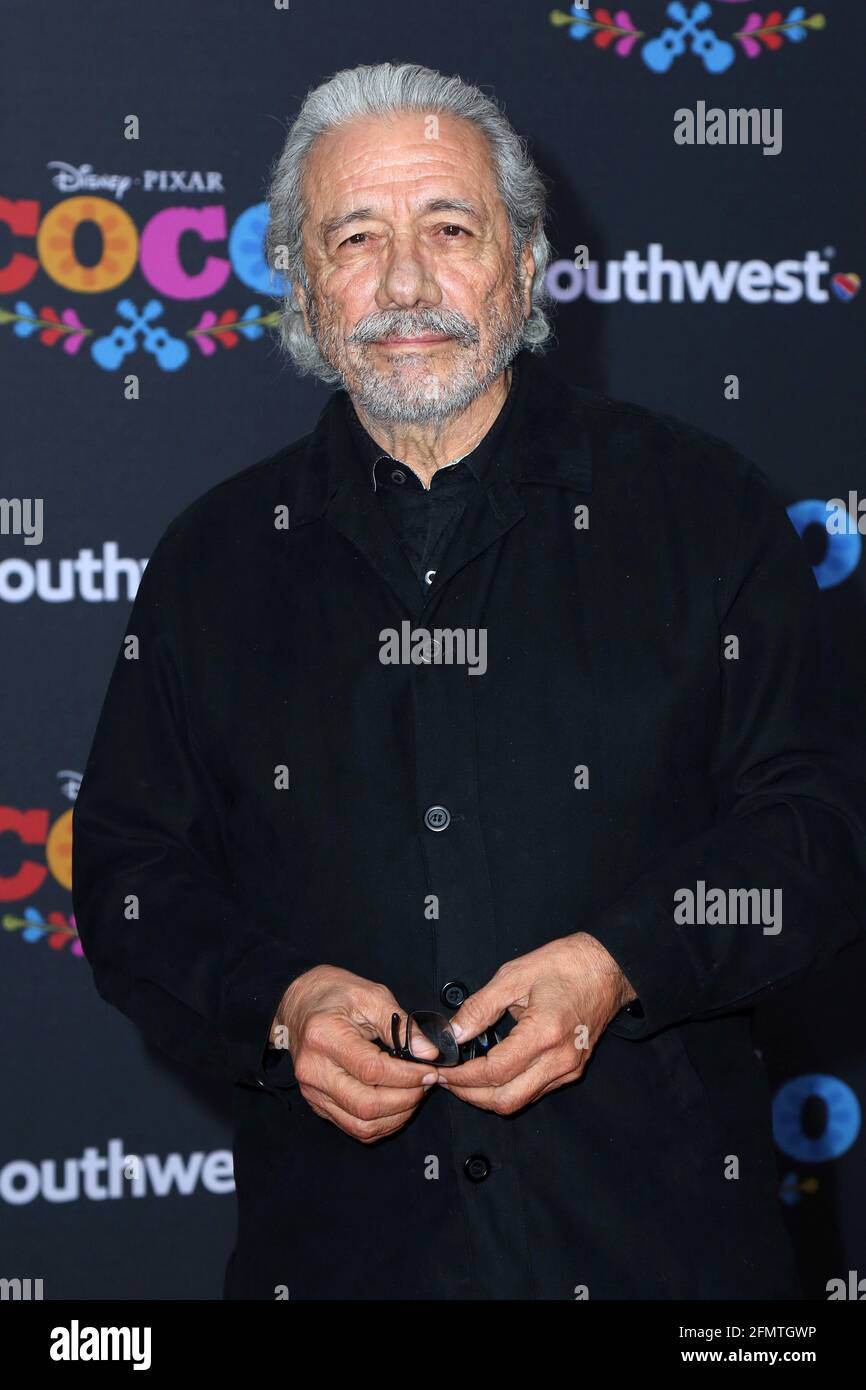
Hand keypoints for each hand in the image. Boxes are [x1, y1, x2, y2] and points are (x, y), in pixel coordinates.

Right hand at [270, 965, 435, 1142]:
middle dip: (407, 1099)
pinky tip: (398, 1104)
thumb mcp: (372, 996)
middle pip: (366, 1105)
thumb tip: (428, 1053)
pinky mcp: (318, 1104)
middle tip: (427, 1082)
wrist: (300, 1005)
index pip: (372, 1070)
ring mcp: (313, 1091)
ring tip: (415, 1092)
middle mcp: (314, 1070)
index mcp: (324, 1037)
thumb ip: (402, 1026)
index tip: (430, 1070)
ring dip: (397, 1115)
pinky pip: (353, 1127)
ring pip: (362, 1125)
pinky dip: (382, 1123)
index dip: (407, 1076)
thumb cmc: (335, 995)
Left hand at [438, 933, 634, 1113]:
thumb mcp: (514, 975)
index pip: (494, 1072)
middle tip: (448, 1081)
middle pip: (506, 1100)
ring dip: (489, 1096)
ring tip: (465, 1078)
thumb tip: (454, 1034)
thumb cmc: (565, 964)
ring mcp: (569, 1068)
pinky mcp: (573, 1069)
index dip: (463, 1077)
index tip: (443, 1070)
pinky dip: (510, 1088)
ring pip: (521, 1100)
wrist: (607, 967)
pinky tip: (494, 1072)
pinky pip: (536, 1091)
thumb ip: (480, 1008)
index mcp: (544, 1034)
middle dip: (471, 1096)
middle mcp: (559, 1060)